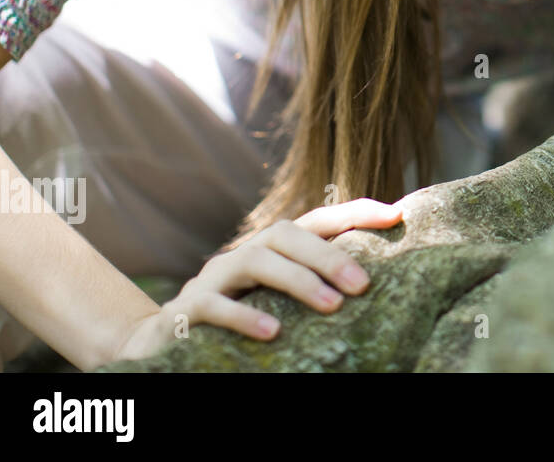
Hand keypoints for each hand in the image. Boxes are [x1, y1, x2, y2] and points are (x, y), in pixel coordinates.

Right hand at [108, 198, 402, 364]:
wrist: (157, 342)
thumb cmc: (235, 321)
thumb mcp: (277, 300)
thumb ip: (313, 285)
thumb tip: (371, 281)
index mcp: (270, 251)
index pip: (315, 221)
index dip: (354, 212)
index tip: (396, 215)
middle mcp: (242, 254)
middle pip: (285, 235)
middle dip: (328, 255)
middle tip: (364, 285)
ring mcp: (212, 279)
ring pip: (254, 262)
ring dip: (297, 280)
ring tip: (332, 306)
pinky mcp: (187, 310)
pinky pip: (214, 306)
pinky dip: (244, 316)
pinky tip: (272, 332)